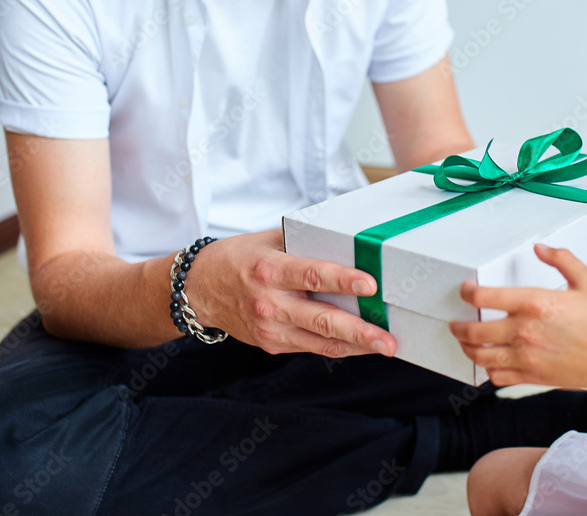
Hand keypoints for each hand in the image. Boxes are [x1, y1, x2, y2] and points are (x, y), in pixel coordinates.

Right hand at [189, 229, 397, 358]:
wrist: (199, 290)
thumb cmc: (239, 258)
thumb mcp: (268, 240)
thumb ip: (305, 241)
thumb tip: (348, 239)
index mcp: (269, 270)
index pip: (311, 275)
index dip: (342, 280)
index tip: (370, 284)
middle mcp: (270, 302)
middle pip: (321, 319)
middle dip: (359, 331)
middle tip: (388, 338)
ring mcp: (270, 328)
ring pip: (321, 341)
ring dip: (356, 346)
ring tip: (385, 346)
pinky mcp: (272, 344)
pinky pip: (312, 347)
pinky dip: (339, 346)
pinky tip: (362, 345)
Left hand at [449, 244, 586, 389]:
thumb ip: (561, 259)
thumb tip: (541, 248)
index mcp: (536, 303)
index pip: (485, 297)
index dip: (469, 293)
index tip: (466, 291)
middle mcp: (525, 331)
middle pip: (474, 331)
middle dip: (458, 326)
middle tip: (455, 323)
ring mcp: (526, 356)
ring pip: (480, 356)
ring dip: (467, 349)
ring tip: (465, 343)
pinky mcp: (532, 376)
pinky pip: (497, 376)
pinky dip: (488, 370)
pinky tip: (490, 361)